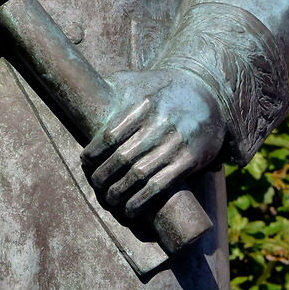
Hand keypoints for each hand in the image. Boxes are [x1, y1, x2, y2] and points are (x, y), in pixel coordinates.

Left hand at [81, 68, 224, 215]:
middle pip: (122, 158)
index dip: (94, 153)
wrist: (207, 94)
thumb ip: (113, 86)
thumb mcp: (140, 80)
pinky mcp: (190, 160)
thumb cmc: (163, 88)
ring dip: (119, 193)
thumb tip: (81, 90)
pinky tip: (130, 209)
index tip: (85, 162)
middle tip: (95, 184)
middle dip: (103, 176)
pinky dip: (142, 201)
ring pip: (139, 175)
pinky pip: (161, 186)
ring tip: (109, 199)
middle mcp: (160, 124)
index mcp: (143, 104)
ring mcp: (176, 143)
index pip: (110, 135)